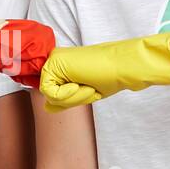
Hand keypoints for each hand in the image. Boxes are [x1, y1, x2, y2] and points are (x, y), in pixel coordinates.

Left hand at [39, 31, 169, 111]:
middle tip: (90, 87)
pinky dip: (68, 95)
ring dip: (74, 97)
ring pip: (50, 96)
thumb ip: (64, 100)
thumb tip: (46, 108)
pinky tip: (80, 83)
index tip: (90, 87)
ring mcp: (53, 60)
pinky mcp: (54, 62)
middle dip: (73, 99)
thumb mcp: (84, 93)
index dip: (72, 100)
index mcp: (62, 67)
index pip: (54, 95)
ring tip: (88, 84)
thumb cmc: (109, 78)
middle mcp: (55, 61)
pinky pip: (51, 93)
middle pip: (50, 96)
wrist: (122, 66)